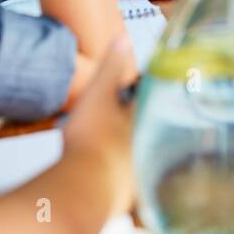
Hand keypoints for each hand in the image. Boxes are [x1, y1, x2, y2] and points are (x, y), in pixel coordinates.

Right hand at [62, 35, 137, 218]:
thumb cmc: (90, 139)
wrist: (84, 188)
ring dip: (125, 149)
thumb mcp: (98, 94)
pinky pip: (122, 181)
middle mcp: (143, 146)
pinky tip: (106, 176)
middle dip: (136, 122)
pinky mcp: (123, 194)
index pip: (149, 100)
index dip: (145, 91)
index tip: (140, 86)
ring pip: (135, 155)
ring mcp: (135, 171)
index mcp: (140, 120)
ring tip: (112, 144)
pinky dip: (115, 175)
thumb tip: (124, 38)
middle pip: (145, 129)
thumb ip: (111, 67)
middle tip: (126, 115)